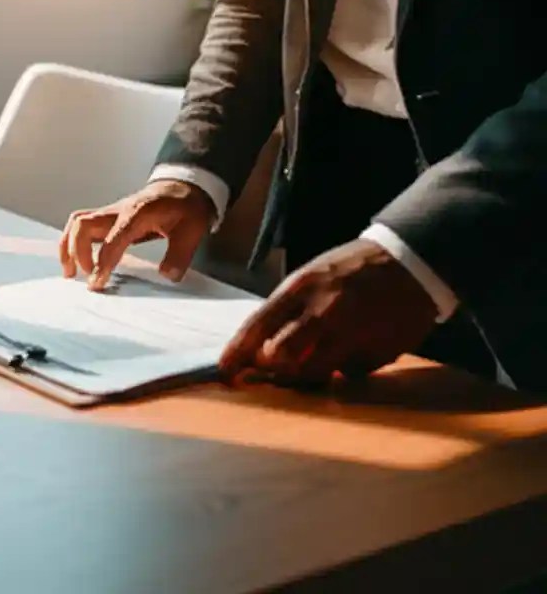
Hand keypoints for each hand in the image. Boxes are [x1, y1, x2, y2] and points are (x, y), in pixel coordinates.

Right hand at [59, 180, 215, 290]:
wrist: (183, 187)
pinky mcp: (108, 218)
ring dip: (68, 247)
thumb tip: (168, 275)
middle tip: (85, 277)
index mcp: (138, 213)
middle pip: (82, 225)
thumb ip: (180, 253)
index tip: (96, 282)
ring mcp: (110, 213)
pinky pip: (82, 226)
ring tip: (70, 273)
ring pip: (76, 224)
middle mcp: (118, 211)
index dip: (103, 262)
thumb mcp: (192, 229)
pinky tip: (76, 262)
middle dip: (77, 252)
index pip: (113, 238)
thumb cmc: (186, 206)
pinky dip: (73, 243)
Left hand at [219, 239, 438, 386]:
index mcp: (300, 288)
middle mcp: (323, 311)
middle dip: (272, 368)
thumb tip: (258, 349)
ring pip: (315, 371)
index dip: (236, 352)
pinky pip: (351, 372)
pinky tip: (355, 348)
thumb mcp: (311, 278)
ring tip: (316, 359)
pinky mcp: (379, 351)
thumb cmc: (350, 271)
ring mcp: (352, 333)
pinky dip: (346, 368)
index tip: (223, 371)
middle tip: (275, 368)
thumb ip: (287, 311)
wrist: (412, 262)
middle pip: (282, 356)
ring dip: (308, 373)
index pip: (258, 325)